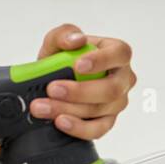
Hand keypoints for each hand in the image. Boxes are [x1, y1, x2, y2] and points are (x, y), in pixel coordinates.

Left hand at [29, 24, 136, 140]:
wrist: (51, 84)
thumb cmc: (62, 60)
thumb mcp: (57, 42)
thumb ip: (64, 34)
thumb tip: (76, 40)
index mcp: (116, 54)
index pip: (120, 54)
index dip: (102, 60)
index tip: (78, 65)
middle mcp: (122, 79)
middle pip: (112, 88)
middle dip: (80, 91)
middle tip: (53, 89)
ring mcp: (117, 102)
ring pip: (100, 110)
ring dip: (69, 109)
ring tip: (42, 107)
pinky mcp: (107, 122)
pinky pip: (97, 129)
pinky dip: (78, 128)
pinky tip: (60, 122)